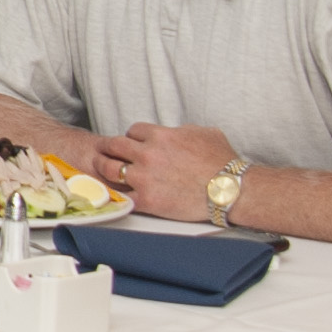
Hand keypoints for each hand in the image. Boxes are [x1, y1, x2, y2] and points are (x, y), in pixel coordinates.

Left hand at [89, 122, 238, 221]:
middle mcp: (148, 154)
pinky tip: (114, 193)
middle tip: (103, 151)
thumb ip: (183, 130)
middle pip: (114, 146)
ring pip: (110, 169)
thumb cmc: (223, 162)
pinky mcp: (147, 200)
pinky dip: (116, 194)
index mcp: (161, 135)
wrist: (229, 190)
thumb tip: (177, 132)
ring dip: (104, 167)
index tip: (132, 143)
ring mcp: (144, 178)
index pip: (133, 131)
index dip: (131, 137)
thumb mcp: (204, 133)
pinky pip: (122, 195)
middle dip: (108, 148)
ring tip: (102, 169)